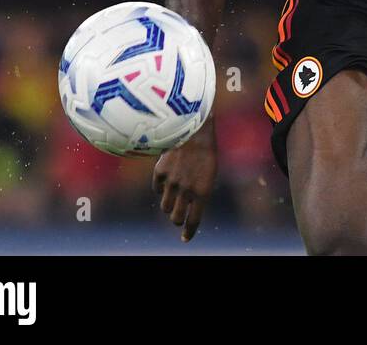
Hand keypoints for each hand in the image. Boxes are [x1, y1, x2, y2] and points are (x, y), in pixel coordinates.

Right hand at [152, 119, 216, 241]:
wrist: (194, 127)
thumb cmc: (206, 150)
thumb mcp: (209, 172)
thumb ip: (200, 190)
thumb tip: (189, 205)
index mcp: (203, 191)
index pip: (194, 219)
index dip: (189, 231)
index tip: (185, 238)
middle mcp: (186, 190)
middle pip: (176, 218)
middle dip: (177, 220)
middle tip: (178, 218)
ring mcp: (172, 182)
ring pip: (165, 206)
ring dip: (169, 206)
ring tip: (173, 200)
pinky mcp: (160, 172)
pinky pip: (157, 189)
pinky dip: (160, 189)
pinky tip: (164, 185)